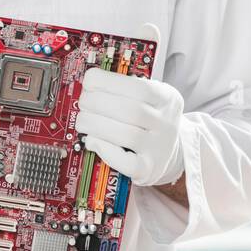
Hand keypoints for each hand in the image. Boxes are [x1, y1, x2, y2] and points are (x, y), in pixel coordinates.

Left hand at [74, 69, 184, 186]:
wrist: (167, 151)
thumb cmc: (148, 120)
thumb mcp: (149, 98)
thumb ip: (126, 88)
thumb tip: (91, 81)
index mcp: (167, 99)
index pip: (140, 88)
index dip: (109, 83)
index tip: (90, 81)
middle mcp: (167, 124)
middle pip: (130, 110)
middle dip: (97, 103)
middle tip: (83, 103)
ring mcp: (159, 149)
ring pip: (126, 135)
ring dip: (94, 125)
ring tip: (82, 121)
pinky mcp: (148, 169)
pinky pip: (126, 162)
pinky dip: (104, 149)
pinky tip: (91, 141)